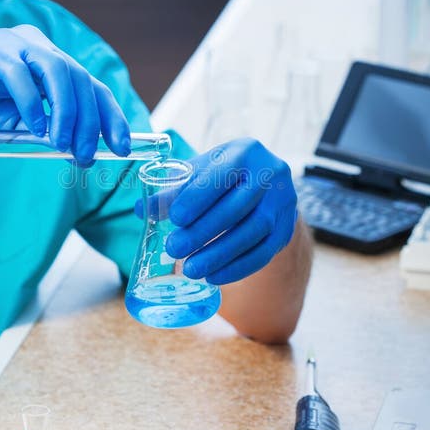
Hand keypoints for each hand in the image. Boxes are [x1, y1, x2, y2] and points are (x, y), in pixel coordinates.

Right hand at [0, 24, 130, 159]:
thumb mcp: (20, 128)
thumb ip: (49, 133)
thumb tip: (83, 150)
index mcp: (51, 64)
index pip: (92, 86)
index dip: (111, 116)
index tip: (122, 147)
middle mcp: (38, 47)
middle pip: (79, 79)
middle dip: (90, 121)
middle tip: (86, 155)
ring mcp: (14, 43)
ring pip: (57, 70)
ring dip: (66, 112)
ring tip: (62, 144)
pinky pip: (18, 73)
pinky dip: (32, 103)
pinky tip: (35, 129)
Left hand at [165, 138, 296, 284]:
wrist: (265, 187)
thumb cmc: (223, 177)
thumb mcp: (202, 174)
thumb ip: (174, 189)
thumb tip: (143, 210)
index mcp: (246, 152)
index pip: (222, 175)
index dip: (198, 197)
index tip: (175, 218)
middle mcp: (272, 174)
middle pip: (237, 208)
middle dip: (203, 232)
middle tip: (174, 249)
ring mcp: (284, 202)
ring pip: (253, 232)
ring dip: (219, 254)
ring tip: (190, 268)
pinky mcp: (286, 229)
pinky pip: (264, 253)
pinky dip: (238, 267)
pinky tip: (214, 277)